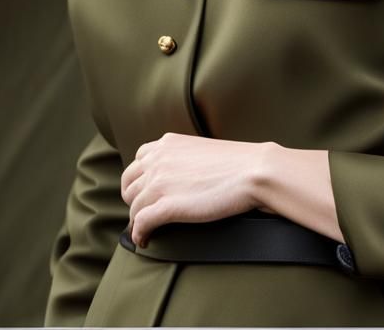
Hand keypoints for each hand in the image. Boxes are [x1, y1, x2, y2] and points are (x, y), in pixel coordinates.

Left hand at [121, 132, 270, 246]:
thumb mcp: (200, 149)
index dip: (140, 179)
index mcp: (167, 144)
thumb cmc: (237, 163)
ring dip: (138, 220)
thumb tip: (176, 177)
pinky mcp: (167, 206)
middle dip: (135, 200)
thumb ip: (182, 158)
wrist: (254, 171)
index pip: (138, 160)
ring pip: (133, 207)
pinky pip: (141, 223)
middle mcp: (158, 160)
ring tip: (147, 231)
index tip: (147, 192)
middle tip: (147, 212)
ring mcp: (160, 183)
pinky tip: (145, 240)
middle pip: (129, 185)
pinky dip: (139, 234)